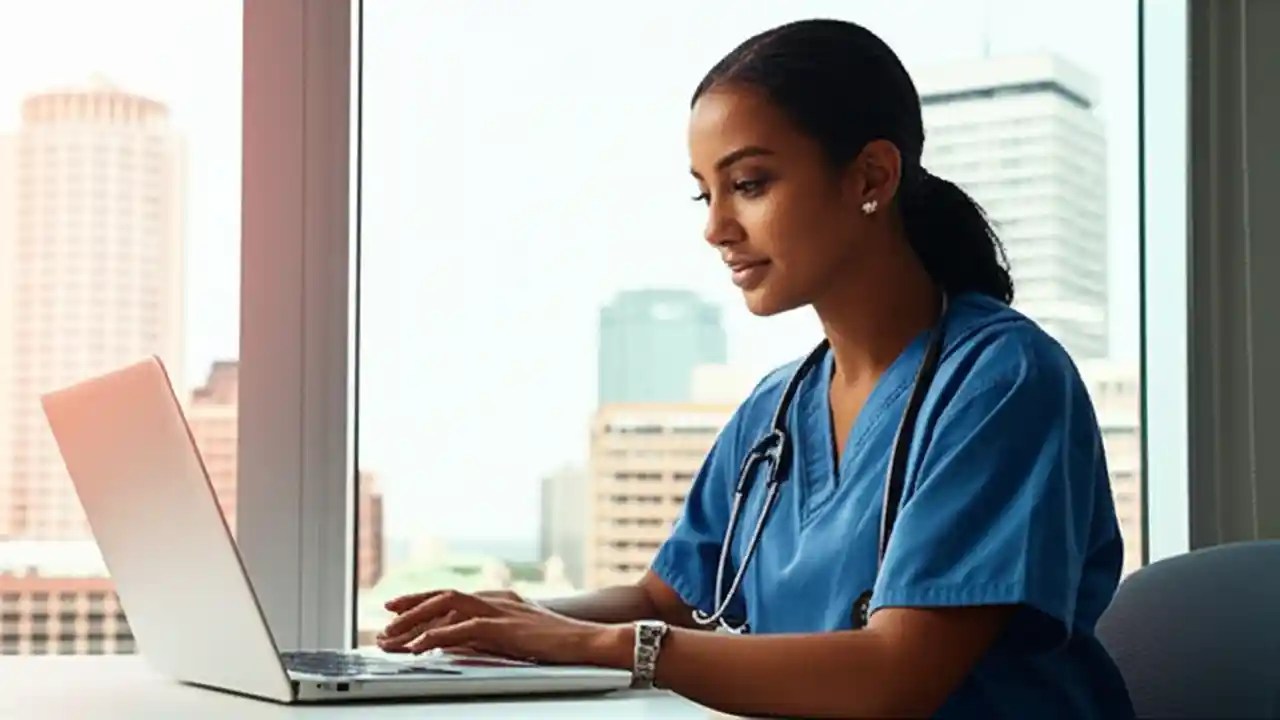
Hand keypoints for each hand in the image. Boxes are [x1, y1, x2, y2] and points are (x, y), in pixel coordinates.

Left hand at [376, 589, 630, 667]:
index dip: (425, 600)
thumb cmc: (561, 643)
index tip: (401, 609)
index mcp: (501, 599)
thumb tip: (468, 644)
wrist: (588, 641)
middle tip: (386, 616)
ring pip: (447, 606)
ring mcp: (500, 610)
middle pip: (445, 596)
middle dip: (412, 605)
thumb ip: (497, 634)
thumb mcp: (522, 636)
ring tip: (394, 633)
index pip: (454, 596)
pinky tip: (420, 646)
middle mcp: (497, 598)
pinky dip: (437, 637)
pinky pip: (462, 629)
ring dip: (417, 620)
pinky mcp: (504, 627)